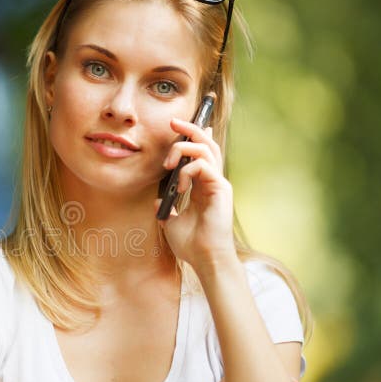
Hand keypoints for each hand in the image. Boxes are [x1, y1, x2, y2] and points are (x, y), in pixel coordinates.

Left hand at [153, 118, 234, 267]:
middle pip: (207, 143)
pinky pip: (203, 166)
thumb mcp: (171, 222)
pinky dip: (187, 170)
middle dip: (190, 128)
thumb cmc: (191, 244)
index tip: (174, 127)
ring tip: (168, 163)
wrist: (204, 259)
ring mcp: (218, 184)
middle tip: (173, 122)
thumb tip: (160, 198)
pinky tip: (180, 186)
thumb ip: (167, 207)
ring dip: (184, 149)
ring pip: (206, 149)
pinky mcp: (220, 189)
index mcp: (203, 186)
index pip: (200, 152)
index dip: (190, 136)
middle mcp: (213, 181)